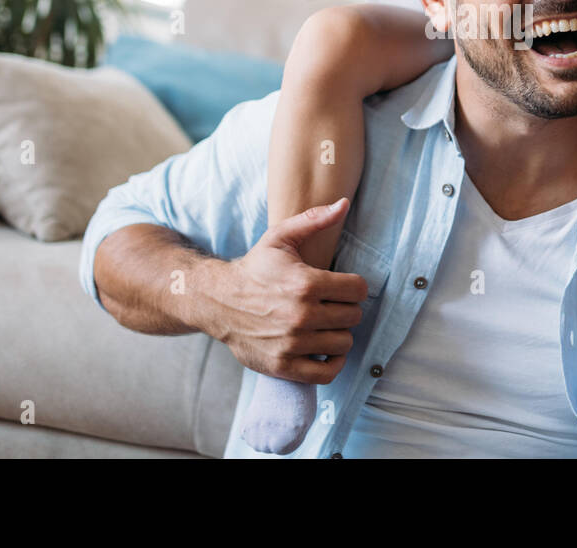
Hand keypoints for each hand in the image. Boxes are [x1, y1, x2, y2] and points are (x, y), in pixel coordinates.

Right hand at [214, 198, 366, 384]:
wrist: (217, 301)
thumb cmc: (254, 268)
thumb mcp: (280, 238)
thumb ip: (314, 219)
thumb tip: (343, 204)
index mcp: (305, 283)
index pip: (359, 290)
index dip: (354, 286)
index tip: (341, 285)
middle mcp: (301, 316)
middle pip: (353, 316)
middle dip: (346, 308)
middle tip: (331, 304)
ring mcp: (292, 343)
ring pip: (344, 343)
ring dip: (339, 333)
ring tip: (325, 323)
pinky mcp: (283, 366)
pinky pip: (328, 372)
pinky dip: (333, 362)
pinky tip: (325, 348)